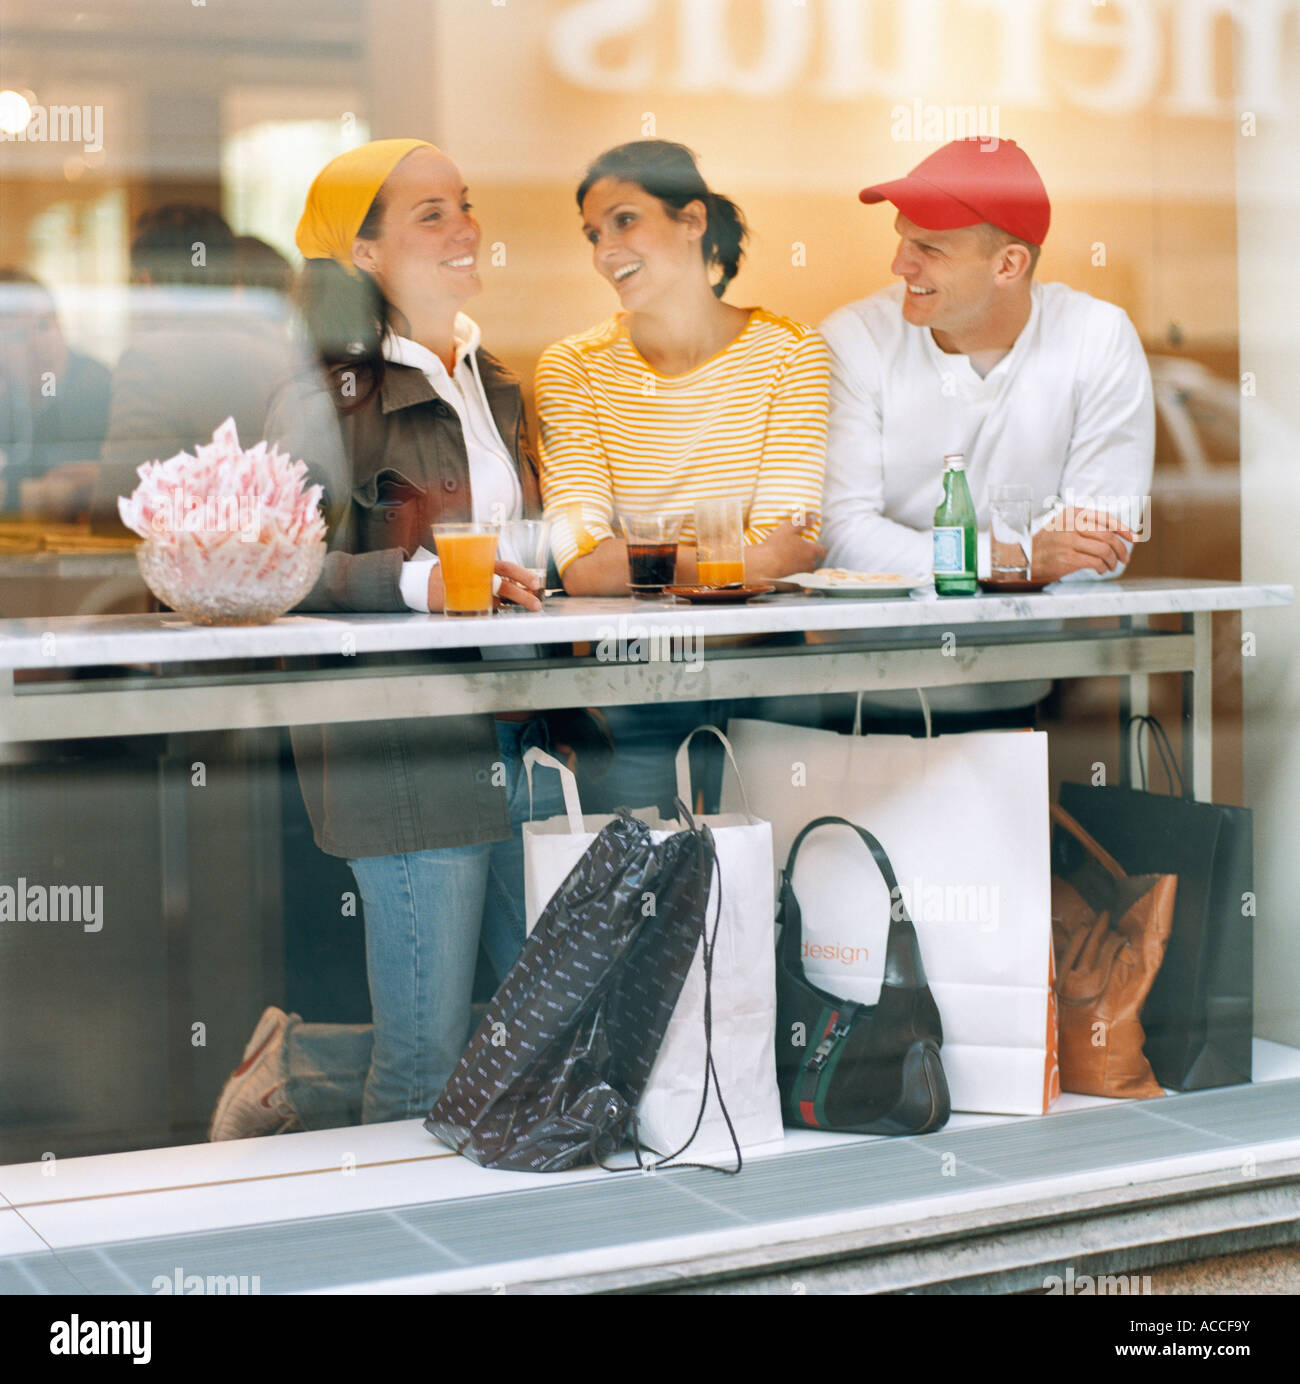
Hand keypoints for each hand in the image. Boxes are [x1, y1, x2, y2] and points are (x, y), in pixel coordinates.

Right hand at [426, 560, 542, 611]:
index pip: (506, 567)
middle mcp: (478, 577)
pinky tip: (495, 608)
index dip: (523, 575)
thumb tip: (517, 580)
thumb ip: (490, 570)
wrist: (424, 583)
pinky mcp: (464, 607)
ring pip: (497, 602)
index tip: (536, 583)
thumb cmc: (452, 572)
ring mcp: (472, 593)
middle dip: (523, 598)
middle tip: (536, 605)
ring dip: (510, 605)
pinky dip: (493, 610)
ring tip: (523, 607)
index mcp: (481, 563)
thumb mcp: (470, 564)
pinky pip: (485, 610)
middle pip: (505, 588)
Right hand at [745, 517, 826, 580]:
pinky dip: (792, 579)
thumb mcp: (788, 528)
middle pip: (813, 562)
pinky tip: (783, 575)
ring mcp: (802, 577)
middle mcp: (809, 565)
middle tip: (794, 554)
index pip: (822, 551)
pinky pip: (796, 582)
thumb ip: (803, 521)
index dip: (819, 549)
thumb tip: (814, 516)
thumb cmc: (775, 546)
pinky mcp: (793, 586)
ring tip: (787, 565)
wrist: (762, 566)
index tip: (814, 548)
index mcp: (810, 551)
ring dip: (800, 569)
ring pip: (805, 572)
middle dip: (806, 559)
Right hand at [1031, 507, 1134, 580]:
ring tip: (1112, 566)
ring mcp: (1068, 541)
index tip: (1133, 538)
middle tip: (1125, 558)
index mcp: (1072, 512)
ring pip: (1104, 550)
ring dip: (1113, 561)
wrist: (1026, 557)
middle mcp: (1071, 524)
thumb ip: (1087, 524)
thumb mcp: (1065, 524)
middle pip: (1107, 535)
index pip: (1105, 518)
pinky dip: (1103, 568)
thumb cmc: (1050, 542)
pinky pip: (1095, 562)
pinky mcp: (1067, 558)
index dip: (1123, 529)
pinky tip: (1101, 570)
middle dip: (1121, 548)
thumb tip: (1118, 533)